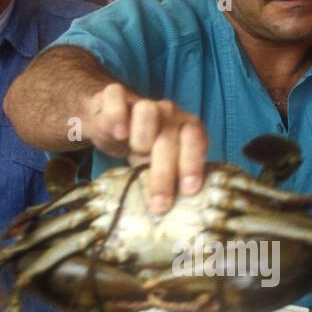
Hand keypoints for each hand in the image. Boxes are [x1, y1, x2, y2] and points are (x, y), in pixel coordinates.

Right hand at [84, 83, 207, 213]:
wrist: (114, 123)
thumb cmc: (146, 151)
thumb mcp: (160, 167)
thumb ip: (170, 180)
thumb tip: (178, 216)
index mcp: (187, 129)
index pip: (197, 141)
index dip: (194, 164)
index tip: (189, 191)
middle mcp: (169, 113)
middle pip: (169, 137)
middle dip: (164, 173)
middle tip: (158, 204)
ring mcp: (142, 102)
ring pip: (148, 111)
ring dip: (143, 135)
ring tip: (135, 154)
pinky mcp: (115, 95)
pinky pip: (117, 96)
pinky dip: (117, 114)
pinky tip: (118, 132)